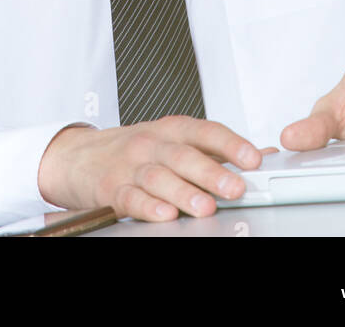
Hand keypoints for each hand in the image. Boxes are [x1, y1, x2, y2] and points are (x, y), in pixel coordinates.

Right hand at [37, 116, 261, 221]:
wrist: (78, 156)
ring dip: (183, 192)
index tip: (254, 159)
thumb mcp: (173, 140)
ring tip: (205, 207)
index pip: (206, 131)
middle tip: (235, 187)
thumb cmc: (133, 149)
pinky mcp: (112, 188)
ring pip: (159, 177)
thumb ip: (217, 149)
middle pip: (184, 155)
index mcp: (172, 130)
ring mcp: (131, 166)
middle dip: (212, 172)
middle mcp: (152, 144)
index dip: (232, 144)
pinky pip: (131, 197)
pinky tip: (164, 215)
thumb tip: (265, 155)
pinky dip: (148, 207)